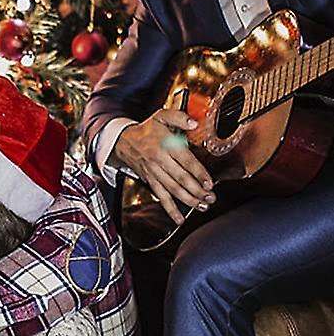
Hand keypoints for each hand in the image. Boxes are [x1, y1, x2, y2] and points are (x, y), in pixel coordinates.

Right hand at [114, 110, 214, 224]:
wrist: (124, 141)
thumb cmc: (148, 130)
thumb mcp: (161, 116)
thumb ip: (179, 117)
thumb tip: (194, 122)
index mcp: (165, 145)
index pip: (185, 161)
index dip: (198, 173)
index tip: (209, 182)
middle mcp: (159, 161)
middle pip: (180, 178)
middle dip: (197, 190)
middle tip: (211, 197)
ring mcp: (154, 173)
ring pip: (172, 190)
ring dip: (189, 200)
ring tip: (203, 206)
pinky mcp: (150, 181)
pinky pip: (161, 197)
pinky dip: (170, 210)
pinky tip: (179, 219)